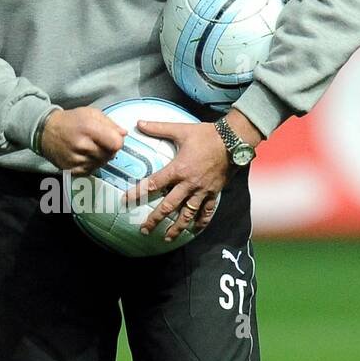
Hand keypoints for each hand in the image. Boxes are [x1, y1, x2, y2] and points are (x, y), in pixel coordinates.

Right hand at [39, 106, 126, 174]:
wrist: (46, 131)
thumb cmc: (71, 120)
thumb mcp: (91, 113)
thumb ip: (110, 123)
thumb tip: (124, 134)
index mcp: (89, 128)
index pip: (116, 144)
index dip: (117, 141)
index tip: (112, 138)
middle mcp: (82, 146)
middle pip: (110, 155)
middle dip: (109, 149)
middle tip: (100, 143)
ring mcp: (76, 160)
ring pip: (101, 164)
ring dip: (101, 158)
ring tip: (91, 148)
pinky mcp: (71, 170)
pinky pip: (91, 171)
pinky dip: (91, 165)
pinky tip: (85, 156)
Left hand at [120, 109, 262, 240]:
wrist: (233, 140)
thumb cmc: (206, 135)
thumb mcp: (181, 130)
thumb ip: (158, 128)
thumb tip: (138, 122)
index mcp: (178, 169)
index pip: (153, 184)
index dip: (138, 193)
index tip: (126, 201)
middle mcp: (188, 184)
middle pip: (168, 206)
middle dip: (155, 220)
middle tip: (144, 230)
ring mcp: (202, 191)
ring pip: (187, 215)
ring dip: (176, 228)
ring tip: (167, 238)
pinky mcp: (214, 193)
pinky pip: (207, 212)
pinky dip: (201, 223)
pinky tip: (194, 231)